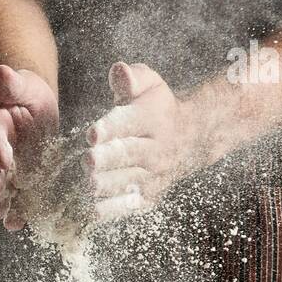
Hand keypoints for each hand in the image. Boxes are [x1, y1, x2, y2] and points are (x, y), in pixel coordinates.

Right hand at [0, 64, 58, 230]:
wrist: (30, 105)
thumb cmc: (24, 92)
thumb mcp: (21, 84)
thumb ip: (10, 82)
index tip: (3, 159)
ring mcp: (3, 167)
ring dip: (0, 202)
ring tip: (2, 216)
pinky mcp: (17, 179)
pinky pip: (14, 196)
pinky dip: (15, 210)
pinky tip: (17, 223)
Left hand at [83, 62, 202, 220]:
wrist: (192, 138)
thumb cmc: (158, 108)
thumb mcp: (151, 85)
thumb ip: (133, 78)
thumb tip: (118, 70)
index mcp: (153, 119)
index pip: (131, 122)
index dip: (111, 127)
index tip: (93, 132)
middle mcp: (156, 150)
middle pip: (130, 155)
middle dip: (108, 159)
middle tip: (88, 161)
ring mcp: (154, 175)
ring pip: (130, 183)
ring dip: (109, 186)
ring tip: (89, 186)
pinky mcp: (150, 196)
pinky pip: (131, 205)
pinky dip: (112, 210)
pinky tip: (92, 212)